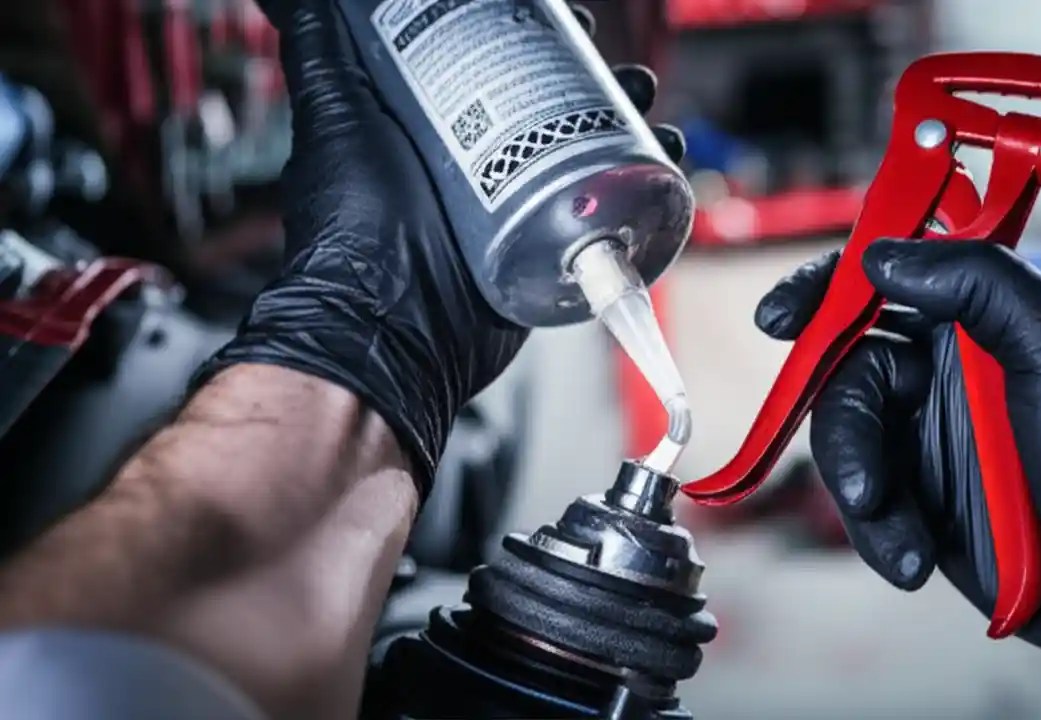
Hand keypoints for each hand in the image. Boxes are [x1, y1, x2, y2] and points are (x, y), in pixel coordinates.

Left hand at [201, 0, 682, 490]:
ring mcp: (515, 211)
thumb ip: (319, 56)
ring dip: (627, 122)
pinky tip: (659, 161)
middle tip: (615, 66)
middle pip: (555, 106)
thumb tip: (311, 3)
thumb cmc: (353, 231)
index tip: (564, 19)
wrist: (389, 329)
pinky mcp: (544, 253)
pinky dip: (637, 186)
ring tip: (643, 104)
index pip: (499, 63)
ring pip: (586, 154)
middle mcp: (480, 168)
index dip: (539, 37)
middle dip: (596, 78)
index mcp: (437, 131)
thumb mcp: (335, 120)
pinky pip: (600, 214)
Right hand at [757, 239, 1040, 716]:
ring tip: (904, 533)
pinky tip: (913, 559)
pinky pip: (861, 505)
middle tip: (864, 480)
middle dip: (843, 426)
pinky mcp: (916, 502)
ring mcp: (926, 439)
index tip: (780, 316)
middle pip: (845, 369)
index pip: (885, 280)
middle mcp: (943, 374)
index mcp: (979, 322)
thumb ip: (978, 282)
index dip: (825, 287)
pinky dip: (877, 534)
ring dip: (860, 488)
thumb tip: (882, 257)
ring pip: (843, 439)